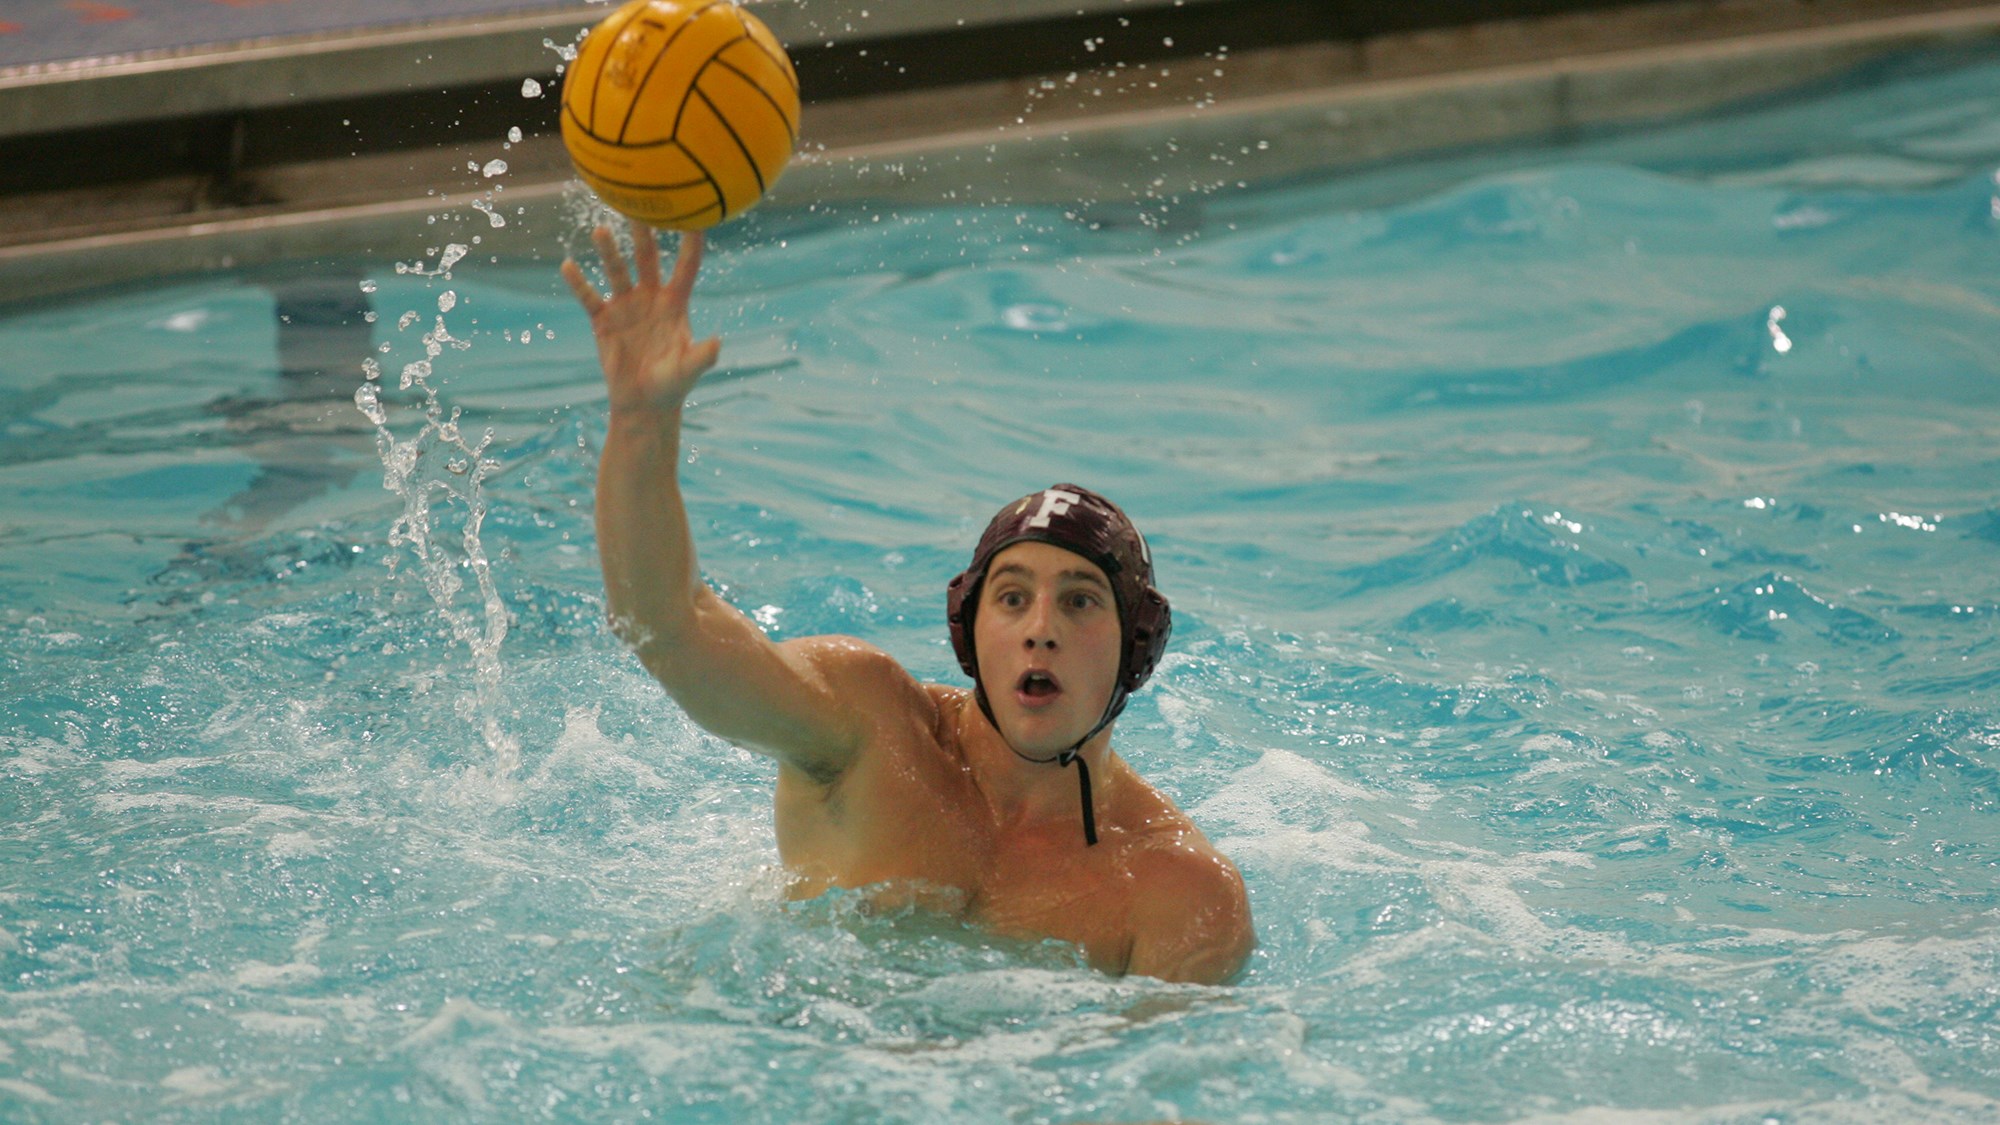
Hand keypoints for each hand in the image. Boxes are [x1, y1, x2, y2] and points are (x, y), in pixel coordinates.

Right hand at [561, 220, 721, 414]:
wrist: (644, 402)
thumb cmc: (672, 385)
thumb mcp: (688, 370)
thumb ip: (702, 356)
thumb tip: (718, 342)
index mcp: (675, 304)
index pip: (686, 267)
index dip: (691, 244)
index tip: (694, 217)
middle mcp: (650, 297)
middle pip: (647, 258)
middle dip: (645, 234)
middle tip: (640, 207)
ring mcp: (625, 305)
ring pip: (617, 271)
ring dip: (609, 252)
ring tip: (601, 230)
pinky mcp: (603, 319)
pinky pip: (589, 296)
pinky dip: (579, 282)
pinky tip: (568, 266)